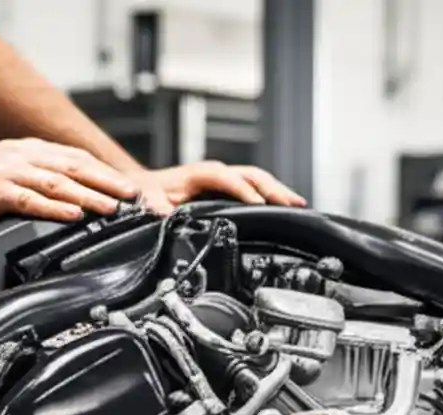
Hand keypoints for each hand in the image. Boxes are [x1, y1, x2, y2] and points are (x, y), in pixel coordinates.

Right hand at [0, 138, 139, 235]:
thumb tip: (78, 199)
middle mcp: (21, 156)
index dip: (107, 173)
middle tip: (134, 196)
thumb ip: (40, 182)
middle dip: (108, 181)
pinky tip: (72, 216)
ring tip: (112, 207)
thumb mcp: (10, 177)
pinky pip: (29, 200)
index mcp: (28, 151)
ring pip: (57, 182)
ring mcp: (6, 172)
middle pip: (74, 167)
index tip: (132, 189)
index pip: (76, 159)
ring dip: (88, 195)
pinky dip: (54, 208)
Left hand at [134, 161, 306, 212]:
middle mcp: (215, 172)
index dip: (244, 191)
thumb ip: (155, 207)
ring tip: (298, 204)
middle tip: (294, 203)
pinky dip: (271, 195)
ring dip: (278, 191)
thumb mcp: (148, 200)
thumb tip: (161, 213)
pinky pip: (254, 187)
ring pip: (257, 180)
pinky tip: (284, 205)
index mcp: (199, 174)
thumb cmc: (148, 193)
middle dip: (273, 189)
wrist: (144, 186)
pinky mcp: (227, 186)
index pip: (227, 178)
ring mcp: (223, 178)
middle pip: (251, 176)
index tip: (260, 205)